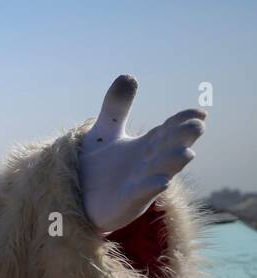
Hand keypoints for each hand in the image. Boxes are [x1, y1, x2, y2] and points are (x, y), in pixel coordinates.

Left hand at [79, 75, 205, 232]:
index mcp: (146, 146)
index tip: (199, 112)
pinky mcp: (126, 202)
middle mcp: (148, 164)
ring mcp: (140, 184)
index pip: (168, 130)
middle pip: (169, 148)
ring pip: (161, 171)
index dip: (182, 121)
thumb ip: (116, 107)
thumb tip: (128, 75)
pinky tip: (161, 182)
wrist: (78, 198)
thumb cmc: (97, 166)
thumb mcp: (105, 132)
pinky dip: (150, 188)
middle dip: (182, 138)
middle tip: (197, 125)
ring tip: (186, 152)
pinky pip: (140, 194)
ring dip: (172, 162)